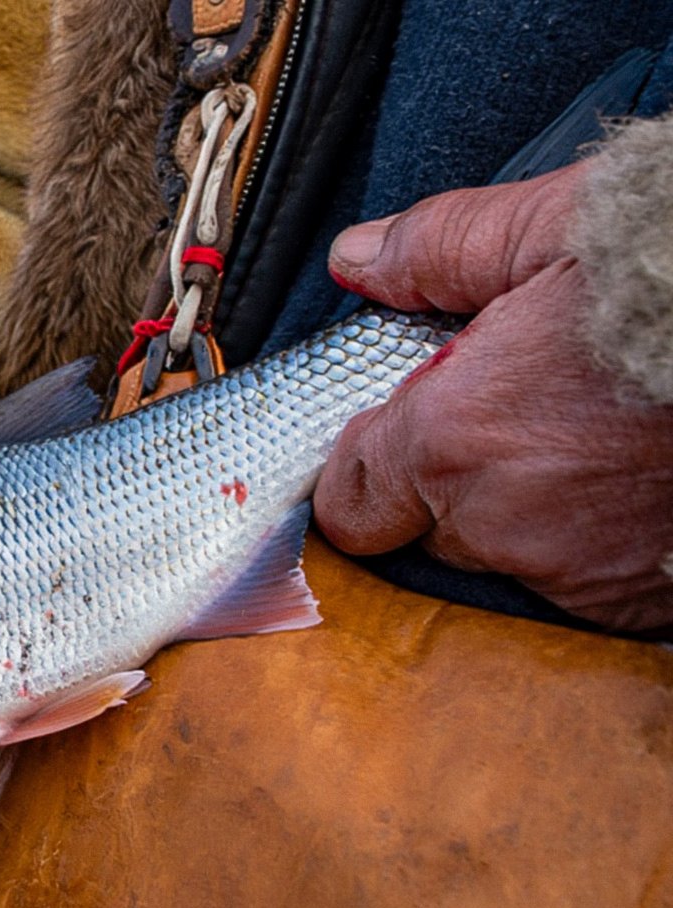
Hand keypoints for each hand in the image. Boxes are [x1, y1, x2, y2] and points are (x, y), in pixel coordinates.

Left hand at [318, 162, 672, 632]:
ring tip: (604, 437)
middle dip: (459, 483)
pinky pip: (599, 586)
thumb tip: (360, 258)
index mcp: (451, 441)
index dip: (371, 463)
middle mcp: (506, 524)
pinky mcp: (652, 599)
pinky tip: (648, 476)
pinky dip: (610, 542)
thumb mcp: (557, 224)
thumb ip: (442, 248)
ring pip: (521, 560)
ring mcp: (586, 573)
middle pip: (434, 532)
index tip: (409, 426)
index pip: (350, 501)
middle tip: (529, 413)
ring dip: (542, 514)